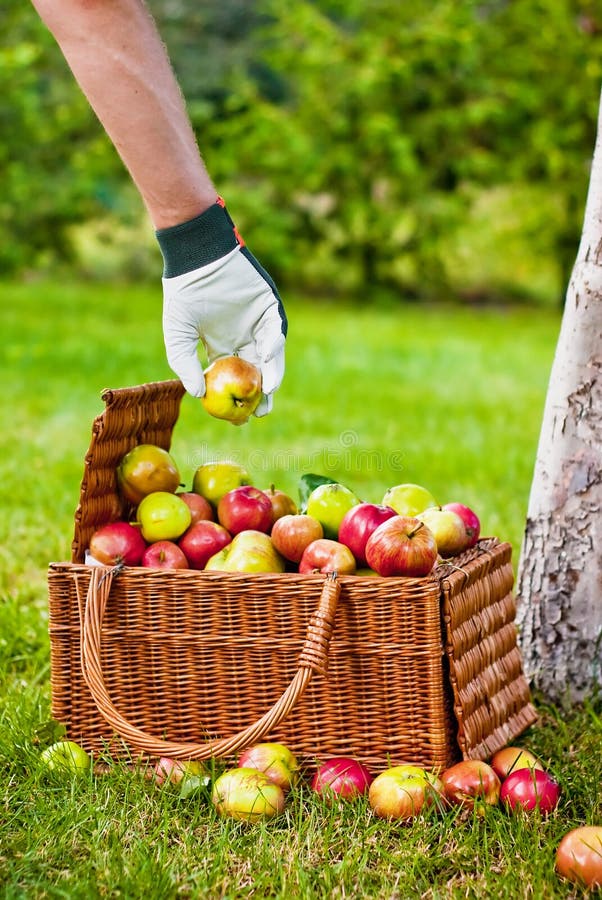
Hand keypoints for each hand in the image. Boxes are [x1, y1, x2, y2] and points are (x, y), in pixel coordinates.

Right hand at [158, 201, 286, 415]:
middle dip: (258, 396)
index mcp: (221, 345)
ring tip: (266, 397)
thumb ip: (185, 364)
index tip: (236, 419)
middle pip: (255, 373)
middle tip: (258, 414)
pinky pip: (275, 333)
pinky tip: (267, 367)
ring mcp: (258, 324)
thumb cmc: (184, 293)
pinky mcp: (269, 309)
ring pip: (269, 358)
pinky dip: (273, 350)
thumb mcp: (177, 335)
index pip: (232, 379)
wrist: (197, 258)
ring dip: (270, 378)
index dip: (235, 400)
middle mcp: (242, 337)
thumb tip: (198, 395)